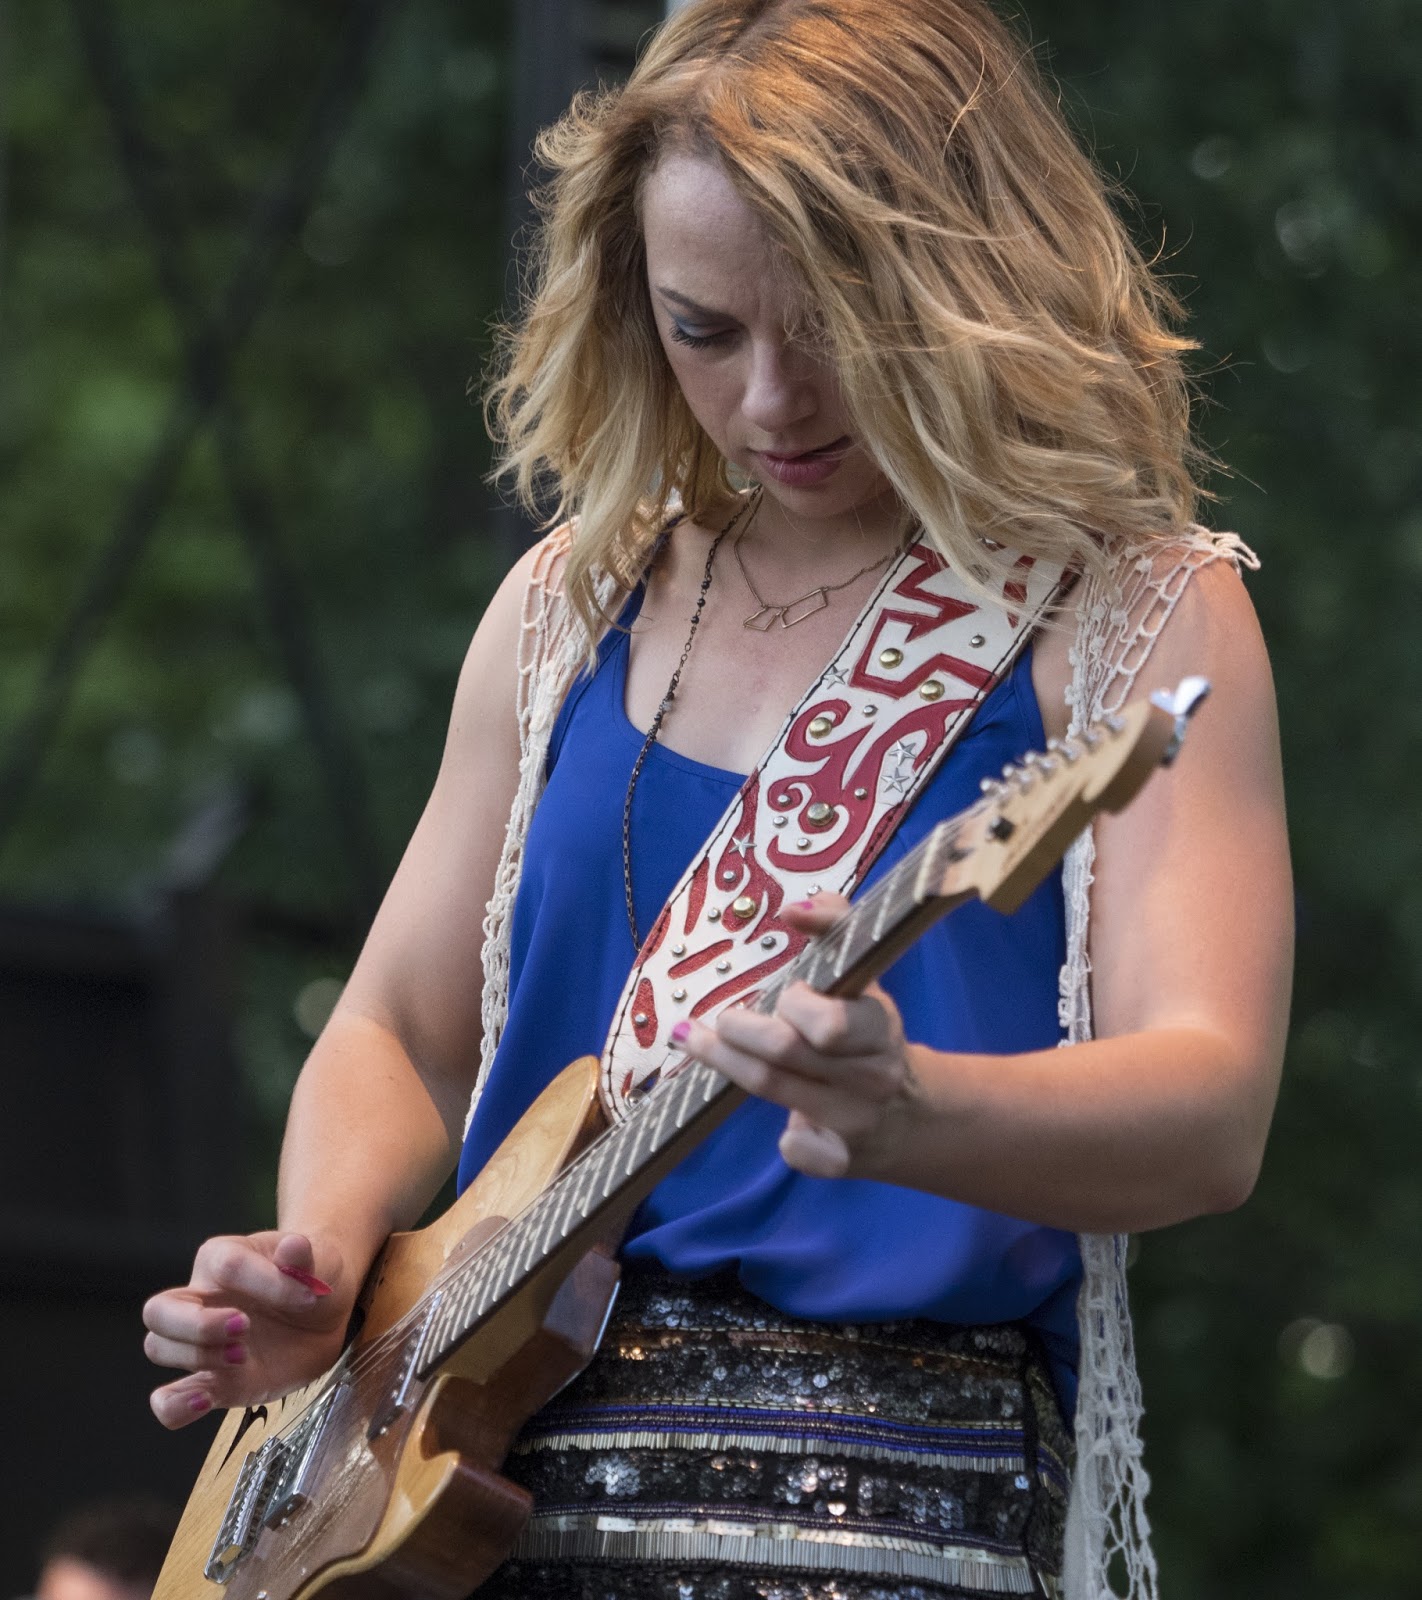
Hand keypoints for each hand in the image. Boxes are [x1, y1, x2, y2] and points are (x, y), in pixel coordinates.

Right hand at [143, 1230, 354, 1428]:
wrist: (323, 1315)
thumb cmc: (313, 1277)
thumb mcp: (319, 1261)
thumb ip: (304, 1256)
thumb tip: (293, 1246)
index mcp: (223, 1258)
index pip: (227, 1265)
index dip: (266, 1282)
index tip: (307, 1297)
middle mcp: (200, 1299)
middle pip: (160, 1310)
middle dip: (198, 1324)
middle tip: (244, 1327)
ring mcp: (202, 1343)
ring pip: (159, 1348)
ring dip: (197, 1357)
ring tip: (243, 1358)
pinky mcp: (213, 1382)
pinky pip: (169, 1399)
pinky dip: (174, 1405)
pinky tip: (202, 1403)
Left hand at [673, 896, 917, 1179]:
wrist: (916, 1115)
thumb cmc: (868, 1033)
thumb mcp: (864, 978)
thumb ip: (836, 926)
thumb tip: (792, 910)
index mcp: (879, 1024)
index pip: (828, 1022)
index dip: (795, 1005)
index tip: (781, 991)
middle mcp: (872, 1074)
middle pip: (785, 1053)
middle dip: (737, 1031)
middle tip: (714, 1020)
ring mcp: (858, 1120)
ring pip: (774, 1089)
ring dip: (726, 1064)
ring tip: (694, 1041)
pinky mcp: (843, 1161)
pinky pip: (798, 1150)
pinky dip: (787, 1138)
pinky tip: (783, 1120)